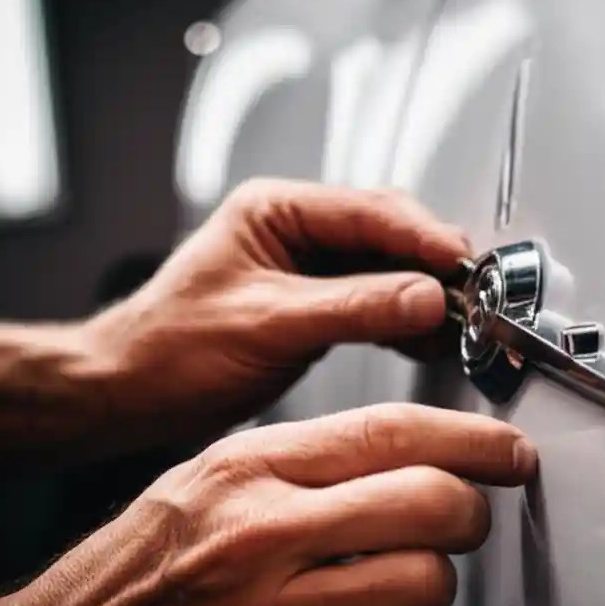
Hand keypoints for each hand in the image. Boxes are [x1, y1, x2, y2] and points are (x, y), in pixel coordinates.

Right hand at [0, 403, 535, 605]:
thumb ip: (308, 458)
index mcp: (250, 470)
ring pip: (424, 588)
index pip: (390, 433)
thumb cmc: (145, 559)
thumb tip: (419, 449)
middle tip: (465, 519)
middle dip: (470, 513)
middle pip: (428, 506)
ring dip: (438, 588)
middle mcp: (261, 537)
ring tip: (412, 583)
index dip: (473, 440)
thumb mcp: (215, 475)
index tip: (511, 453)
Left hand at [84, 179, 469, 443]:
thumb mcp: (269, 324)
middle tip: (472, 293)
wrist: (132, 394)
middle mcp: (295, 230)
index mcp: (275, 210)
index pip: (369, 210)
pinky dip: (405, 319)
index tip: (462, 263)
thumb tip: (425, 296)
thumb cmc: (171, 351)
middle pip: (387, 233)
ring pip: (388, 268)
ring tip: (459, 320)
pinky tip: (427, 339)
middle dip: (432, 262)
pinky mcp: (316, 305)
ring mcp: (308, 268)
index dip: (423, 236)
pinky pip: (376, 302)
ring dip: (424, 293)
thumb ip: (353, 307)